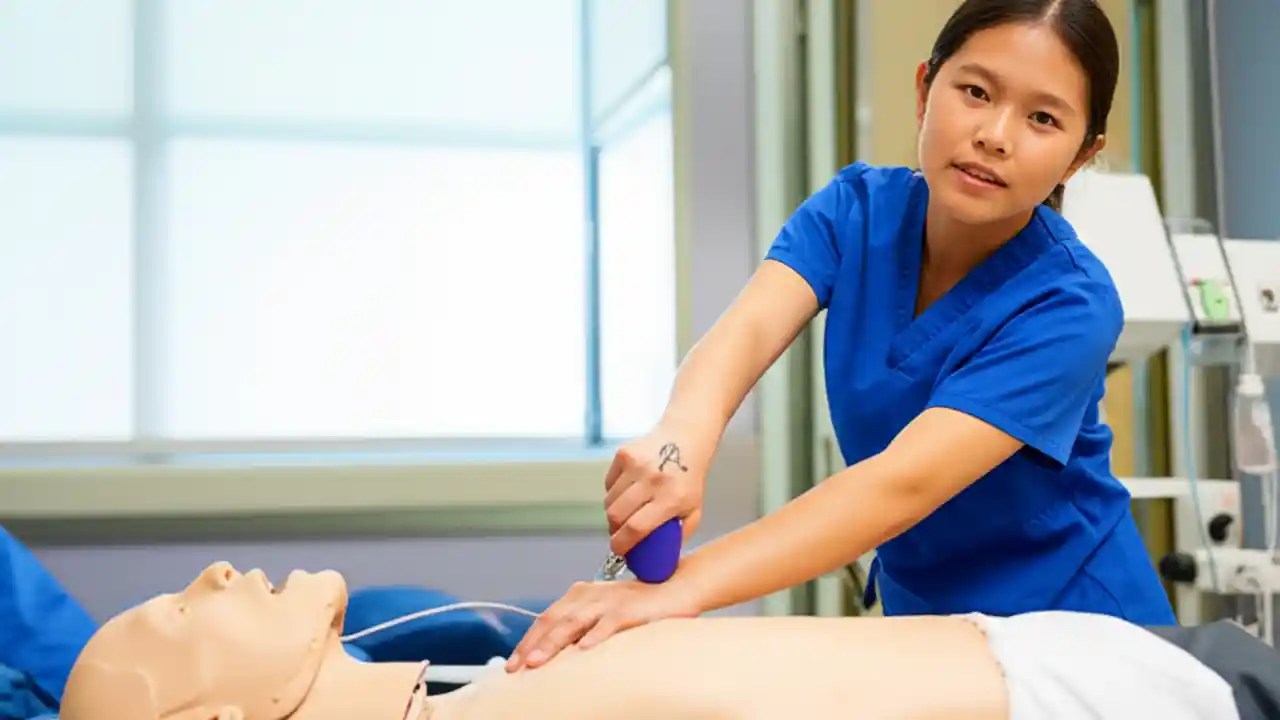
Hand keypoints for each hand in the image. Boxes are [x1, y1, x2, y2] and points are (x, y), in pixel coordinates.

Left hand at [505, 577, 700, 671]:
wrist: (677, 587)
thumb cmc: (640, 605)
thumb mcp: (604, 614)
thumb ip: (583, 627)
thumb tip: (559, 652)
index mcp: (580, 595)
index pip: (546, 617)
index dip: (528, 640)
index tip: (513, 662)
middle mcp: (590, 595)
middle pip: (554, 620)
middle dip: (532, 644)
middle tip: (517, 666)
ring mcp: (609, 600)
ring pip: (574, 621)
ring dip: (553, 643)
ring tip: (538, 662)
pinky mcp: (630, 608)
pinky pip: (609, 622)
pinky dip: (596, 635)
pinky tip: (584, 649)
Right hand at [604, 429, 706, 555]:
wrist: (686, 437)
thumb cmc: (690, 477)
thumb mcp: (694, 510)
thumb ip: (678, 535)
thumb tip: (660, 560)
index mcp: (673, 498)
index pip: (637, 527)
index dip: (622, 543)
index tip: (618, 550)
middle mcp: (654, 480)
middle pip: (616, 515)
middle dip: (614, 530)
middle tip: (620, 533)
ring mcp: (637, 465)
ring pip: (609, 501)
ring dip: (614, 511)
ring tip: (627, 510)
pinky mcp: (624, 454)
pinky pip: (608, 483)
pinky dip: (613, 492)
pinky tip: (628, 490)